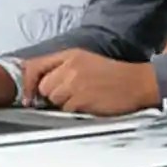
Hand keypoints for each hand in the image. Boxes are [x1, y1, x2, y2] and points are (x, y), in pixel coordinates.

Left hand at [22, 50, 158, 115]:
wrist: (137, 83)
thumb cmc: (112, 74)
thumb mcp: (85, 61)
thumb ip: (63, 68)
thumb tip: (40, 85)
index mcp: (70, 55)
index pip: (35, 66)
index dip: (29, 82)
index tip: (29, 96)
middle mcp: (70, 67)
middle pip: (44, 87)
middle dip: (52, 95)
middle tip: (70, 96)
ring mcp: (75, 83)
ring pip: (54, 100)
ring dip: (64, 104)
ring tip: (83, 98)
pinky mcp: (82, 99)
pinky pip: (67, 110)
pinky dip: (75, 111)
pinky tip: (90, 104)